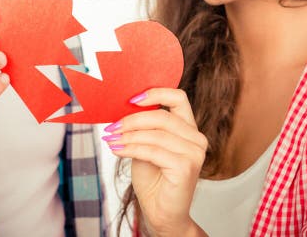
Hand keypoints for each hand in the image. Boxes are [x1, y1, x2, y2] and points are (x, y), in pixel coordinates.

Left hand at [104, 88, 207, 236]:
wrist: (161, 213)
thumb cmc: (153, 179)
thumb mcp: (145, 145)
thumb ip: (143, 128)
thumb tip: (122, 109)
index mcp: (188, 128)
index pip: (178, 97)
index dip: (156, 92)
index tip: (131, 100)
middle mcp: (196, 138)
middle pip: (162, 116)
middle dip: (132, 120)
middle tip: (111, 127)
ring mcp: (194, 153)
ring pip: (156, 134)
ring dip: (128, 135)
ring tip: (111, 139)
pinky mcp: (186, 167)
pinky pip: (153, 151)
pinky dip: (131, 148)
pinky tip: (117, 150)